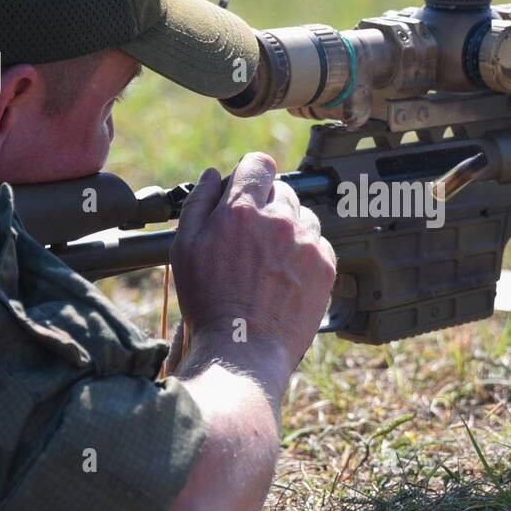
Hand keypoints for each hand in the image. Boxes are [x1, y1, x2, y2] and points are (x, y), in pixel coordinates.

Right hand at [169, 152, 336, 376]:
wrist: (243, 347)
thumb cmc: (209, 301)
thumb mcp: (185, 247)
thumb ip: (199, 202)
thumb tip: (214, 175)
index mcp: (242, 209)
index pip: (258, 163)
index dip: (251, 173)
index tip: (248, 187)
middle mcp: (280, 220)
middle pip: (282, 190)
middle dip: (267, 206)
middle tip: (251, 238)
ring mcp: (307, 242)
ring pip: (303, 217)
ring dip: (289, 229)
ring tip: (268, 261)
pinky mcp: (325, 265)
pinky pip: (319, 244)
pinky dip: (305, 253)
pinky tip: (286, 275)